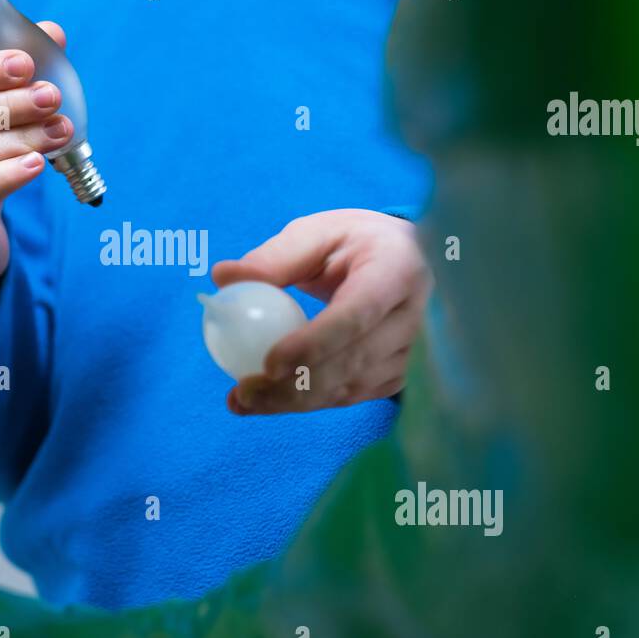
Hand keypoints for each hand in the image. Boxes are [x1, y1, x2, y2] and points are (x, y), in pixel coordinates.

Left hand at [210, 209, 430, 415]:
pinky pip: (349, 397)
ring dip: (294, 401)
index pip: (358, 315)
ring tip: (243, 399)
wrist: (407, 261)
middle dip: (294, 385)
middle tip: (243, 390)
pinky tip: (265, 403)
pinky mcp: (399, 376)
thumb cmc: (354, 242)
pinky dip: (305, 404)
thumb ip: (273, 257)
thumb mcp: (317, 233)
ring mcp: (412, 353)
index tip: (268, 364)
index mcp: (397, 270)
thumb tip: (223, 277)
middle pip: (352, 362)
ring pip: (350, 388)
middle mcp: (415, 316)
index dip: (315, 344)